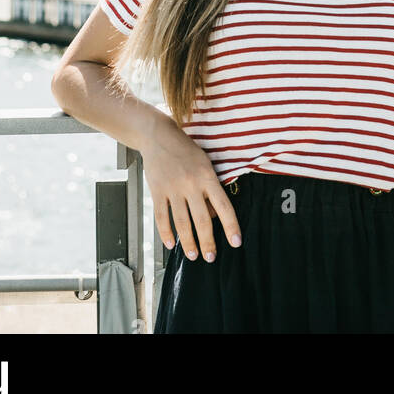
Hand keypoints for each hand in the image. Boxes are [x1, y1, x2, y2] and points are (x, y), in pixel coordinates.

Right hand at [139, 111, 242, 261]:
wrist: (158, 135)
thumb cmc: (185, 150)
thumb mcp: (204, 164)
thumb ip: (209, 190)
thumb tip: (214, 217)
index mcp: (207, 176)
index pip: (224, 206)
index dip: (231, 226)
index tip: (236, 242)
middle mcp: (191, 184)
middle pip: (202, 220)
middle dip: (208, 242)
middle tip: (211, 258)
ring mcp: (173, 188)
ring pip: (182, 223)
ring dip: (188, 242)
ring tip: (193, 255)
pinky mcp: (157, 191)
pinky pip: (162, 217)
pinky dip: (166, 233)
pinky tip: (171, 244)